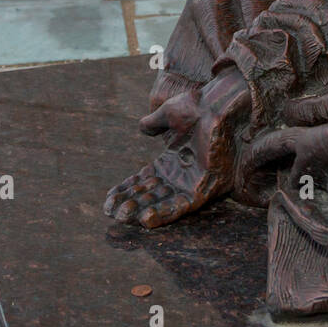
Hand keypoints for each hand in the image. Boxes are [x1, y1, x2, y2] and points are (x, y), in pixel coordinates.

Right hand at [103, 69, 251, 227]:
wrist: (219, 107)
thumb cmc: (196, 107)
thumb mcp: (168, 115)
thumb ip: (153, 123)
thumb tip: (142, 128)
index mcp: (170, 160)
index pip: (143, 180)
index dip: (126, 190)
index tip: (108, 200)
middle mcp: (180, 175)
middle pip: (150, 195)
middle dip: (130, 204)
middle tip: (112, 213)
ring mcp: (191, 183)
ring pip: (162, 203)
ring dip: (142, 211)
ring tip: (123, 217)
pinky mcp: (204, 189)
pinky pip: (181, 206)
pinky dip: (164, 214)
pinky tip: (146, 219)